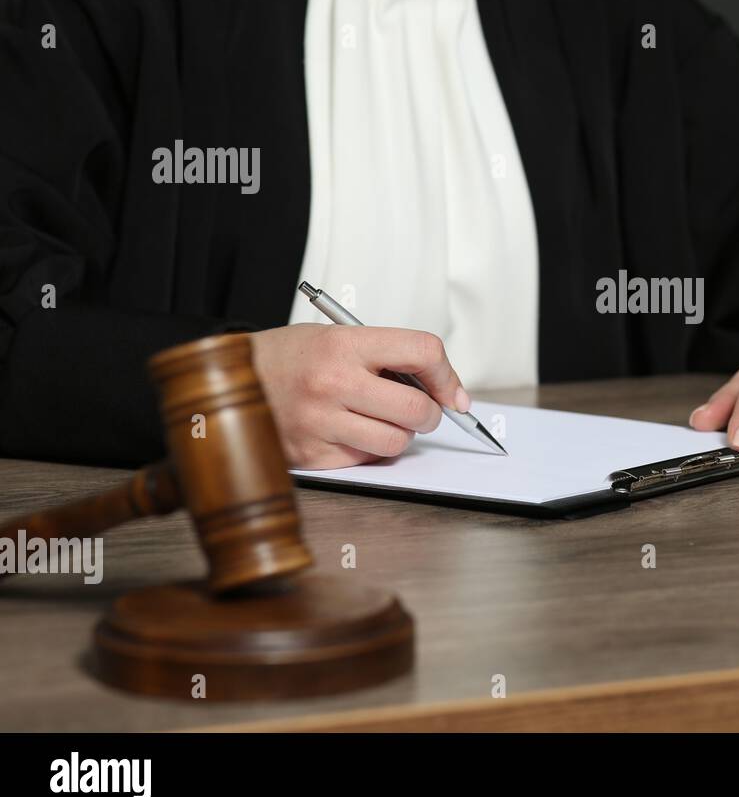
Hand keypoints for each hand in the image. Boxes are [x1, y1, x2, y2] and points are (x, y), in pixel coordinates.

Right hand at [248, 324, 471, 469]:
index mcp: (344, 344)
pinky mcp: (310, 455)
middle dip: (429, 413)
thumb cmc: (288, 357)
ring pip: (397, 442)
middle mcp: (333, 383)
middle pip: (418, 408)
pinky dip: (368, 449)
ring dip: (399, 434)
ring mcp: (320, 422)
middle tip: (418, 409)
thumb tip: (443, 391)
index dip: (447, 376)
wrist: (228, 380)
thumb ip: (387, 356)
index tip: (453, 393)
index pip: (423, 352)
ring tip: (378, 418)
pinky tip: (349, 431)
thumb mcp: (336, 336)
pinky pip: (366, 460)